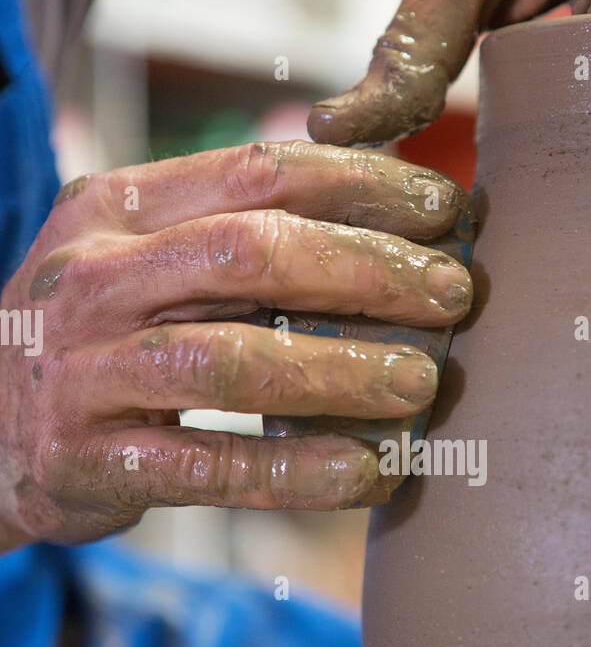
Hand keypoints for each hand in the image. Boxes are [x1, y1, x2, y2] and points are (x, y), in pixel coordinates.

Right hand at [0, 141, 471, 549]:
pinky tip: (367, 474)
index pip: (254, 172)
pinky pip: (207, 467)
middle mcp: (91, 279)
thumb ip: (233, 237)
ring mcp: (80, 372)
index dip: (360, 184)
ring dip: (339, 371)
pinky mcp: (87, 461)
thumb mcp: (139, 263)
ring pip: (229, 361)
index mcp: (113, 210)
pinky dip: (295, 473)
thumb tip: (387, 224)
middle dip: (367, 270)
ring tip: (420, 384)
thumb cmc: (95, 342)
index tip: (441, 202)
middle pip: (250, 253)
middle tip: (453, 292)